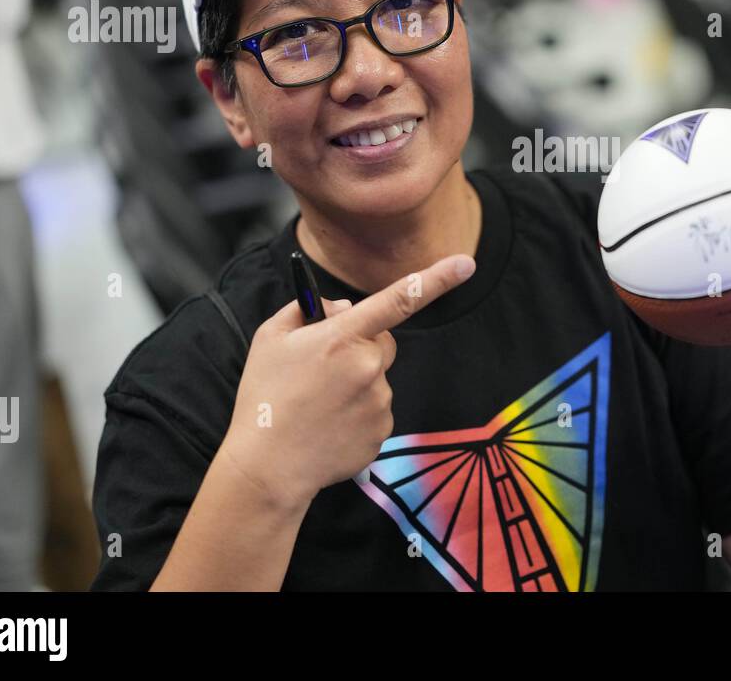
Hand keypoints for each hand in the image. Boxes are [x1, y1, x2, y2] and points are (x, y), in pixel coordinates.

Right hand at [219, 254, 475, 510]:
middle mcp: (369, 367)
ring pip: (377, 379)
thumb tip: (342, 307)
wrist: (267, 468)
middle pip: (383, 342)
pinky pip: (376, 411)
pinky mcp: (383, 433)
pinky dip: (357, 414)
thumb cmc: (264, 397)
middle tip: (324, 367)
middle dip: (362, 345)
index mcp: (343, 337)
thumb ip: (307, 310)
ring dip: (356, 384)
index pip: (398, 299)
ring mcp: (380, 402)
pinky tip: (328, 425)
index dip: (436, 279)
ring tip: (318, 405)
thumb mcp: (271, 338)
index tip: (466, 264)